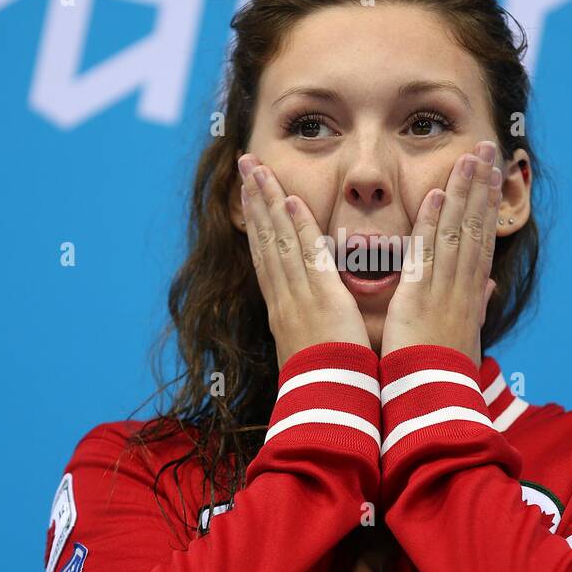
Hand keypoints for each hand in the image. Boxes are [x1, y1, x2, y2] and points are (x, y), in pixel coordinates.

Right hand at [238, 153, 370, 367]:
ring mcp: (298, 296)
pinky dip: (297, 228)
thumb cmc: (324, 386)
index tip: (250, 195)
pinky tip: (290, 201)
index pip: (266, 258)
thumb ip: (310, 331)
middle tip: (245, 163)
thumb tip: (310, 326)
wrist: (327, 407)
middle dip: (254, 199)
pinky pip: (306, 256)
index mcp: (282, 311)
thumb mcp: (310, 353)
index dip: (257, 224)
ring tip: (256, 168)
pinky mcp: (321, 299)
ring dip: (268, 202)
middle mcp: (283, 298)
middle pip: (265, 239)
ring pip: (278, 240)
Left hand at [380, 141, 500, 366]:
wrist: (435, 403)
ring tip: (472, 155)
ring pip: (458, 230)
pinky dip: (434, 222)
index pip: (481, 240)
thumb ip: (475, 308)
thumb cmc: (445, 374)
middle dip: (482, 185)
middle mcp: (463, 285)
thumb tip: (489, 289)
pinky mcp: (421, 296)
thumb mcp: (466, 338)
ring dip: (465, 191)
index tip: (492, 174)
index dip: (486, 205)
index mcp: (470, 294)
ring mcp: (445, 288)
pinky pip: (429, 251)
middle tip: (488, 147)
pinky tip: (440, 193)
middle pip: (475, 225)